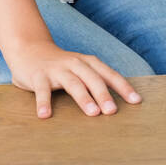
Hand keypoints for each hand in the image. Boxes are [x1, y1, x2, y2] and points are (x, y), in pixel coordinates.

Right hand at [6, 40, 142, 119]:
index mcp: (88, 63)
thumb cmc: (61, 66)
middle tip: (112, 111)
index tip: (136, 101)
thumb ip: (94, 82)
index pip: (109, 75)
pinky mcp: (38, 76)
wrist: (29, 49)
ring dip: (84, 98)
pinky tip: (45, 115)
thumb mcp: (80, 69)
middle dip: (104, 95)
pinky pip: (42, 90)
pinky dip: (44, 102)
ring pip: (73, 83)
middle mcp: (75, 63)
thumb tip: (115, 104)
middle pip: (93, 79)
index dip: (123, 87)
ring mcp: (57, 69)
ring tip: (92, 113)